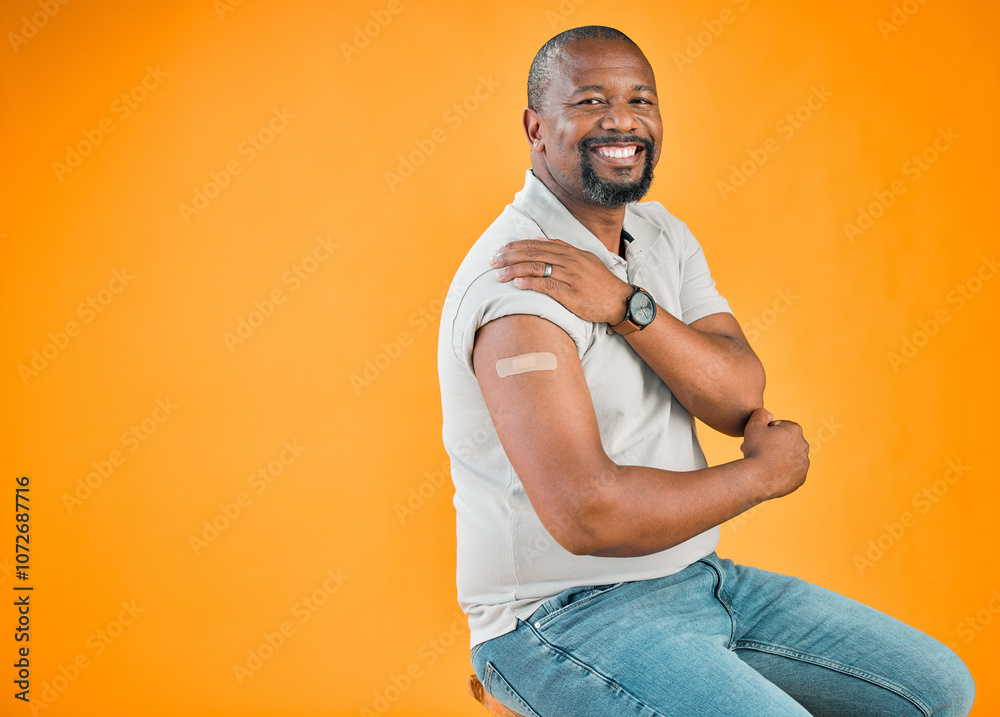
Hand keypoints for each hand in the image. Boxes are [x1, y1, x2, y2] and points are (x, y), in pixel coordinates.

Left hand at [489, 238, 632, 323]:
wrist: (618, 300)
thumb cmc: (598, 281)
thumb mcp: (583, 258)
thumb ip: (560, 248)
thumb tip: (537, 240)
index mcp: (569, 252)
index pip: (536, 245)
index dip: (515, 247)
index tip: (499, 251)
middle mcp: (569, 261)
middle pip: (533, 254)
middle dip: (509, 257)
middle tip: (492, 261)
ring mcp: (570, 277)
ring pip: (537, 268)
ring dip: (514, 271)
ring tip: (498, 275)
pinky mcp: (571, 294)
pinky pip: (547, 285)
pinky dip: (531, 283)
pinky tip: (518, 284)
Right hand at [739, 408, 809, 501]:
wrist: (758, 478)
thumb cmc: (756, 450)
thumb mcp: (753, 424)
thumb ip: (761, 413)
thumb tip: (769, 414)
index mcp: (795, 430)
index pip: (780, 426)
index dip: (767, 431)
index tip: (758, 438)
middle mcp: (804, 445)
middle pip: (785, 442)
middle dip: (773, 445)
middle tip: (757, 451)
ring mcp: (804, 464)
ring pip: (788, 457)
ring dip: (778, 458)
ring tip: (762, 463)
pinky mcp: (801, 478)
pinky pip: (790, 472)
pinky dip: (781, 472)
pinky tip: (769, 473)